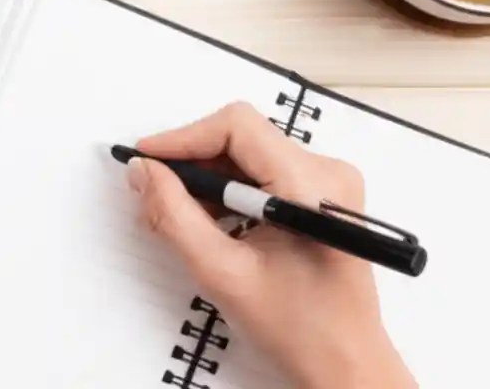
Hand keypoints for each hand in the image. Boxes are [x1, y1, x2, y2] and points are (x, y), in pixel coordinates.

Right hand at [127, 103, 416, 388]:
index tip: (145, 159)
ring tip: (184, 217)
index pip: (237, 127)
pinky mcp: (322, 196)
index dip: (184, 138)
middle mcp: (328, 172)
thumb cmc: (298, 328)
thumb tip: (143, 172)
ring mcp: (329, 183)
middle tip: (154, 193)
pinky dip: (232, 191)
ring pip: (250, 155)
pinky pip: (265, 173)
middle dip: (193, 162)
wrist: (346, 363)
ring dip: (211, 180)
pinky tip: (213, 223)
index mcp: (312, 185)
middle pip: (242, 138)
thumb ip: (174, 216)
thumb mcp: (222, 273)